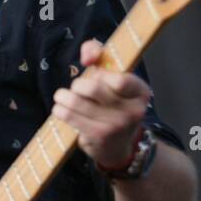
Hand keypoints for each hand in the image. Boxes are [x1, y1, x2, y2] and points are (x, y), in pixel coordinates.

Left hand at [50, 39, 150, 168]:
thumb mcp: (113, 77)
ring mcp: (116, 125)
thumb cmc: (112, 104)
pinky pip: (69, 116)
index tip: (93, 74)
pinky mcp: (98, 136)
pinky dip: (60, 109)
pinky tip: (61, 109)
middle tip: (76, 89)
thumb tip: (88, 56)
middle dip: (78, 85)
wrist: (118, 146)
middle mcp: (133, 110)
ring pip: (77, 101)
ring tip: (62, 97)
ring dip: (63, 96)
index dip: (100, 73)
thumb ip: (99, 53)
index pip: (120, 79)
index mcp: (140, 92)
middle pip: (93, 87)